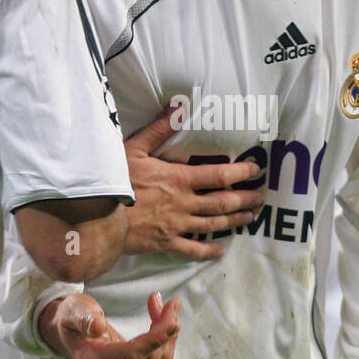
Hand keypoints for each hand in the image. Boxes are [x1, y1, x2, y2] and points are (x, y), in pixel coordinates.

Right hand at [38, 290, 181, 358]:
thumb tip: (97, 327)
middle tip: (172, 302)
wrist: (71, 332)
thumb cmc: (72, 317)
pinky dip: (166, 338)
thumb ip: (83, 318)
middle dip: (166, 329)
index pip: (131, 355)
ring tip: (164, 305)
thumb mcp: (73, 310)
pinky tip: (161, 318)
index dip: (154, 340)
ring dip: (169, 332)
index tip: (173, 322)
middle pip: (150, 357)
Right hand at [123, 107, 264, 259]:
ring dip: (233, 220)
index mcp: (179, 179)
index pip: (218, 175)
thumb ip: (159, 129)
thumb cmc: (114, 180)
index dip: (240, 173)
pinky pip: (191, 249)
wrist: (97, 216)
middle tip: (261, 197)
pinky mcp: (165, 243)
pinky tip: (220, 251)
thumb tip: (179, 107)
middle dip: (244, 199)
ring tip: (249, 218)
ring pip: (212, 224)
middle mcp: (184, 203)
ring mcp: (176, 225)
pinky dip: (207, 251)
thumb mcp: (134, 148)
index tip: (255, 170)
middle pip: (222, 201)